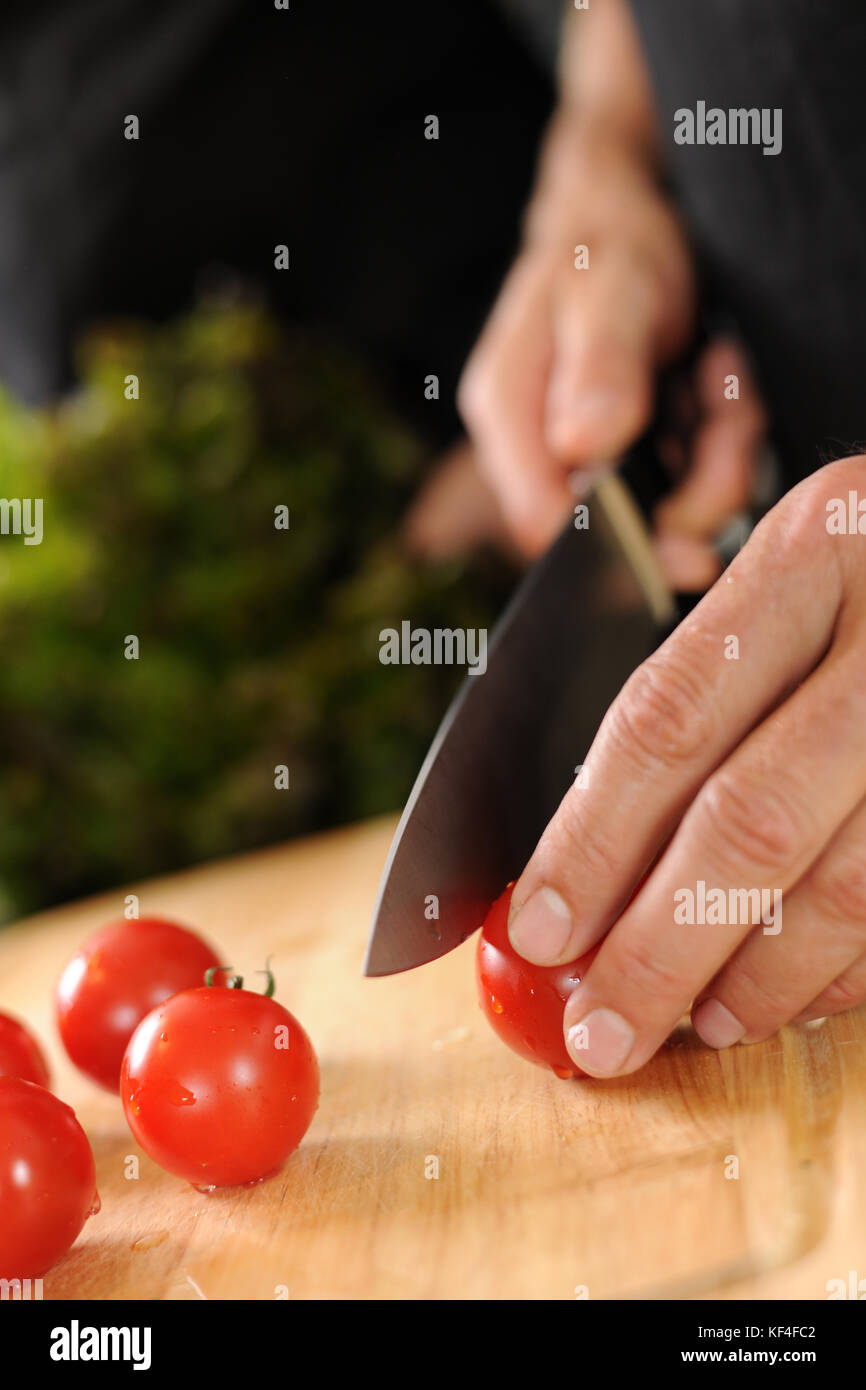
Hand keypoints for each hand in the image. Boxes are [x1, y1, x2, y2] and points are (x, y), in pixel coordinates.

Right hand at [458, 127, 695, 558]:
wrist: (619, 218)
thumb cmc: (604, 248)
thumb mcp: (609, 289)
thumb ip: (599, 363)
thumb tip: (581, 446)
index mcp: (505, 408)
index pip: (542, 519)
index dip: (615, 539)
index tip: (685, 530)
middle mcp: (533, 444)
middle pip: (611, 525)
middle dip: (691, 487)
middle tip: (730, 422)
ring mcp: (575, 453)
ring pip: (658, 507)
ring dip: (716, 454)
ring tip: (720, 377)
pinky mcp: (616, 454)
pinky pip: (680, 480)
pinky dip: (717, 440)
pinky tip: (712, 387)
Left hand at [506, 455, 865, 1075]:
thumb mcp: (790, 590)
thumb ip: (698, 701)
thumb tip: (582, 873)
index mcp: (814, 555)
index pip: (671, 717)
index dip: (591, 839)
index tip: (539, 928)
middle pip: (752, 821)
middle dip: (659, 949)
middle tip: (599, 1029)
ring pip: (847, 887)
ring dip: (755, 981)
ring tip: (694, 1025)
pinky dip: (841, 976)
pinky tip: (790, 999)